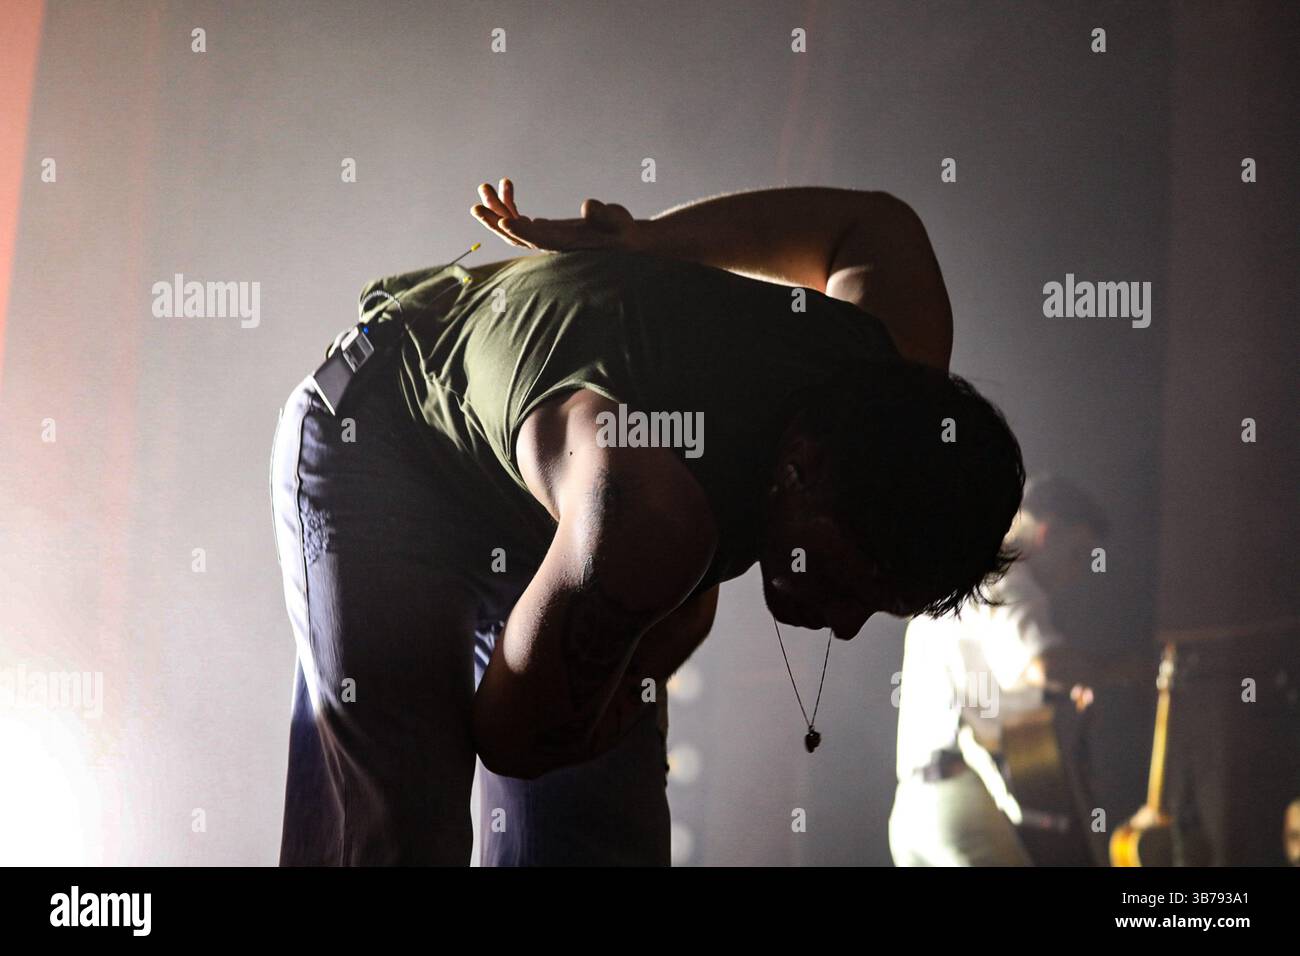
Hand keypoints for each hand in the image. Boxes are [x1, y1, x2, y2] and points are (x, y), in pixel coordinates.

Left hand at [470, 178, 638, 252]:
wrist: (622, 240)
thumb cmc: (622, 231)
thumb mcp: (619, 221)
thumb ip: (605, 216)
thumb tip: (588, 207)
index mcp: (566, 244)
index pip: (539, 239)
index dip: (521, 231)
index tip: (504, 220)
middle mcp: (549, 244)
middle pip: (517, 236)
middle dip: (496, 220)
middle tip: (477, 205)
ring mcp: (543, 238)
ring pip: (513, 227)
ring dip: (496, 210)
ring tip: (484, 187)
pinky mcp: (542, 230)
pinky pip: (519, 219)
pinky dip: (510, 204)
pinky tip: (506, 185)